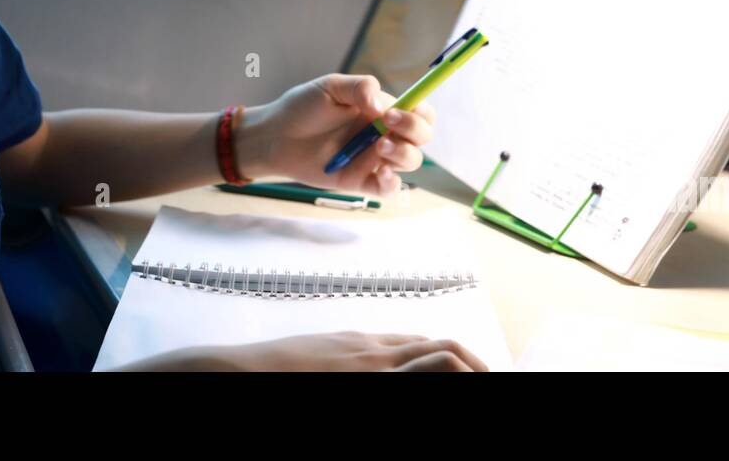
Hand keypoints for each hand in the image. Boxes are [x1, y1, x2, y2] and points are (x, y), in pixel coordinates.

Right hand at [168, 332, 488, 370]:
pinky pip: (418, 372)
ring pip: (441, 355)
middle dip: (475, 365)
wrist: (237, 370)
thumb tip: (367, 362)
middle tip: (491, 378)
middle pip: (444, 347)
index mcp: (364, 344)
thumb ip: (347, 357)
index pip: (426, 345)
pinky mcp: (362, 377)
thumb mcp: (317, 356)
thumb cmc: (271, 369)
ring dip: (469, 368)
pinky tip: (458, 383)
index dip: (455, 359)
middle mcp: (375, 351)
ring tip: (487, 380)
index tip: (473, 373)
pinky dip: (444, 373)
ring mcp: (371, 367)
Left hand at [240, 74, 436, 196]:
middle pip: (421, 137)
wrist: (274, 136)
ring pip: (410, 161)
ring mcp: (373, 159)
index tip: (405, 108)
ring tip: (378, 144)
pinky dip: (392, 182)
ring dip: (403, 153)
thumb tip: (383, 104)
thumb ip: (360, 87)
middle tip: (387, 121)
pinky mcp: (361, 181)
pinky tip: (381, 172)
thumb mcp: (331, 87)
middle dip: (414, 129)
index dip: (421, 111)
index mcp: (382, 110)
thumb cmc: (302, 107)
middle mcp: (383, 134)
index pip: (419, 111)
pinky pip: (389, 188)